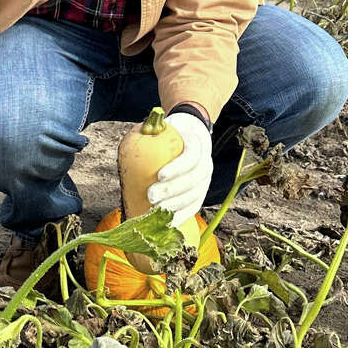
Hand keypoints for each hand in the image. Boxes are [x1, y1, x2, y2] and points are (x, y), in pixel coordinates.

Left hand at [147, 111, 212, 227]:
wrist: (191, 135)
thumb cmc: (172, 132)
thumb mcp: (165, 124)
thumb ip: (154, 127)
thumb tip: (142, 130)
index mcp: (198, 143)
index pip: (191, 156)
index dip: (177, 167)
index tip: (159, 175)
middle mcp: (206, 163)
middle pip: (193, 179)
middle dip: (171, 191)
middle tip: (150, 196)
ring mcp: (205, 180)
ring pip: (194, 195)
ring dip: (174, 206)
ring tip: (155, 211)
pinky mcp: (200, 193)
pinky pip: (193, 206)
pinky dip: (181, 215)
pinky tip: (167, 222)